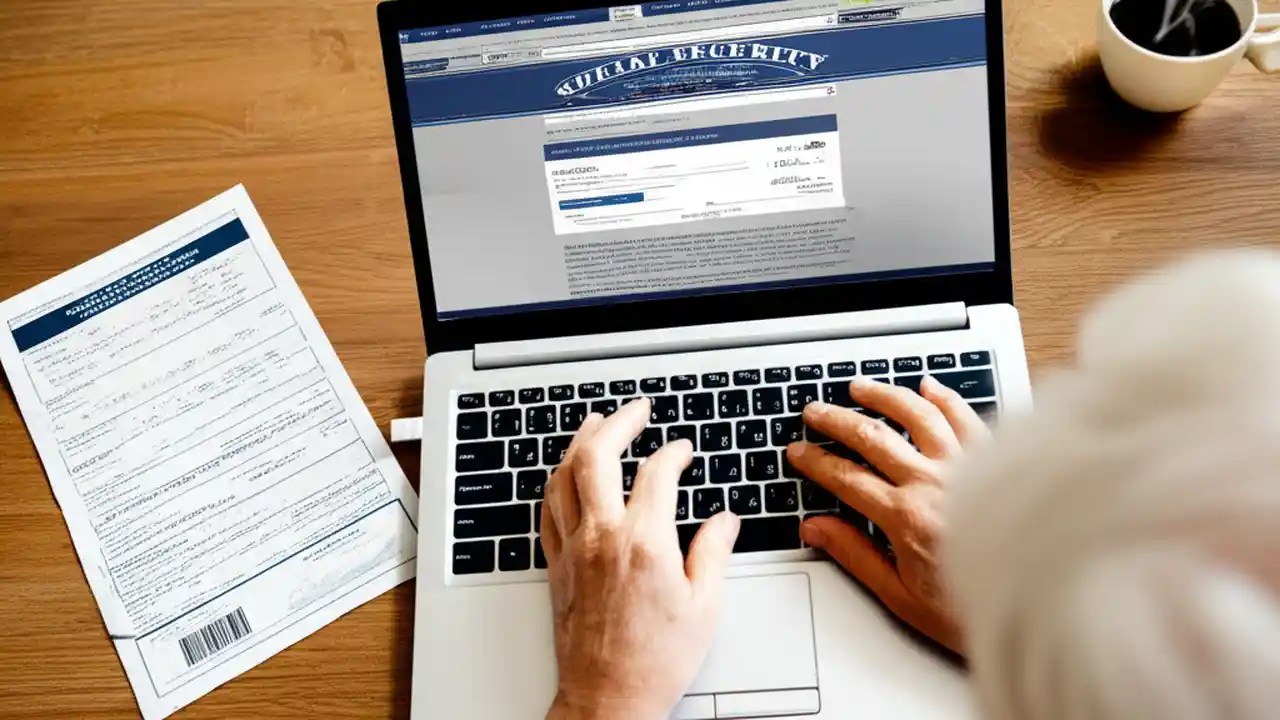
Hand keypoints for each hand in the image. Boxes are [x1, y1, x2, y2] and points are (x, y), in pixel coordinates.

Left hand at [542, 398, 741, 719]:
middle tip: (635, 409)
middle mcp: (602, 538)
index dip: (673, 453)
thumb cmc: (655, 662)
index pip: (656, 473)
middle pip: (597, 456)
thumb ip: (714, 553)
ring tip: (595, 424)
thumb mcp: (704, 606)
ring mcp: (574, 550)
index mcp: (644, 543)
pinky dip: (558, 482)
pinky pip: (548, 509)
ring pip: (564, 476)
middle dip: (618, 422)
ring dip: (580, 442)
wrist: (609, 698)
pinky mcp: (557, 566)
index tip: (683, 450)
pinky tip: (567, 475)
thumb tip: (725, 521)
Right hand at [786, 376, 988, 653]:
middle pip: (873, 437)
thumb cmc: (970, 609)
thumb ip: (854, 555)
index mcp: (906, 517)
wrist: (1039, 605)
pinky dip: (945, 398)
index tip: (799, 452)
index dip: (816, 462)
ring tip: (861, 388)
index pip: (845, 478)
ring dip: (884, 396)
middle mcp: (934, 484)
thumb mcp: (900, 596)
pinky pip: (966, 417)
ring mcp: (966, 467)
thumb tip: (817, 528)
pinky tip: (928, 387)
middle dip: (836, 420)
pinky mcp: (995, 462)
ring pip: (918, 415)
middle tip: (816, 412)